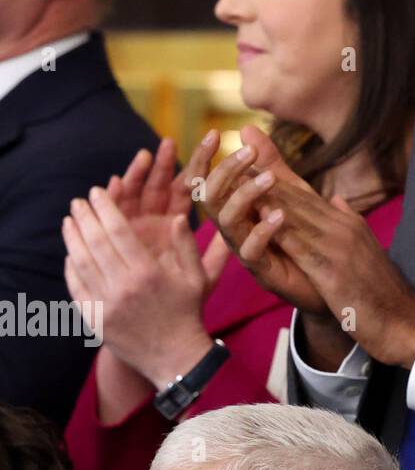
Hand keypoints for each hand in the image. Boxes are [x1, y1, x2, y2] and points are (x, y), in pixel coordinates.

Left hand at [63, 188, 215, 388]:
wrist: (174, 355)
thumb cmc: (188, 311)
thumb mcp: (196, 277)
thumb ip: (187, 245)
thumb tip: (177, 217)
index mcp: (148, 273)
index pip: (119, 233)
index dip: (105, 209)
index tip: (97, 192)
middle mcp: (123, 287)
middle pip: (96, 244)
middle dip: (85, 218)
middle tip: (79, 201)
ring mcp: (105, 305)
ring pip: (81, 264)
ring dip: (72, 239)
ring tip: (69, 221)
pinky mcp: (94, 320)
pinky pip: (76, 288)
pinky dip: (70, 268)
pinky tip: (70, 254)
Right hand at [107, 134, 229, 287]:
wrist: (155, 328)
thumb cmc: (183, 302)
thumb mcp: (206, 275)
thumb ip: (220, 251)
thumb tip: (244, 228)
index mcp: (178, 225)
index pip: (189, 189)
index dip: (200, 166)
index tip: (212, 141)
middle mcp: (154, 222)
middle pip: (159, 186)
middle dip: (164, 164)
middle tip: (171, 142)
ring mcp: (132, 229)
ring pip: (134, 196)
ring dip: (137, 175)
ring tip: (145, 156)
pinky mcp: (115, 239)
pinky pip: (115, 216)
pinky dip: (115, 200)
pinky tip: (115, 183)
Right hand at [196, 125, 328, 316]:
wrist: (328, 281)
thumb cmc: (303, 234)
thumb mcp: (289, 192)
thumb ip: (269, 163)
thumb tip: (246, 127)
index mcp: (236, 209)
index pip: (207, 181)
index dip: (203, 160)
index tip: (212, 133)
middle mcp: (234, 229)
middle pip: (210, 198)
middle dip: (225, 172)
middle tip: (248, 153)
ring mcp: (246, 250)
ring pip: (227, 221)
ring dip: (246, 196)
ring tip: (271, 178)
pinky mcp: (263, 270)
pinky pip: (251, 251)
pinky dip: (264, 230)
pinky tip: (280, 214)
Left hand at [214, 126, 414, 368]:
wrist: (404, 319)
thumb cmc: (382, 291)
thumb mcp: (364, 250)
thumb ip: (348, 223)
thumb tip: (336, 200)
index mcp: (346, 223)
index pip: (306, 193)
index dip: (277, 171)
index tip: (254, 149)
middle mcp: (342, 226)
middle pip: (297, 195)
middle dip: (265, 172)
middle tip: (237, 148)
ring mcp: (339, 245)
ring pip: (295, 214)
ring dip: (265, 193)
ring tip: (237, 174)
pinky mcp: (334, 269)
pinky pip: (300, 245)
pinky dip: (277, 229)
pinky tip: (258, 216)